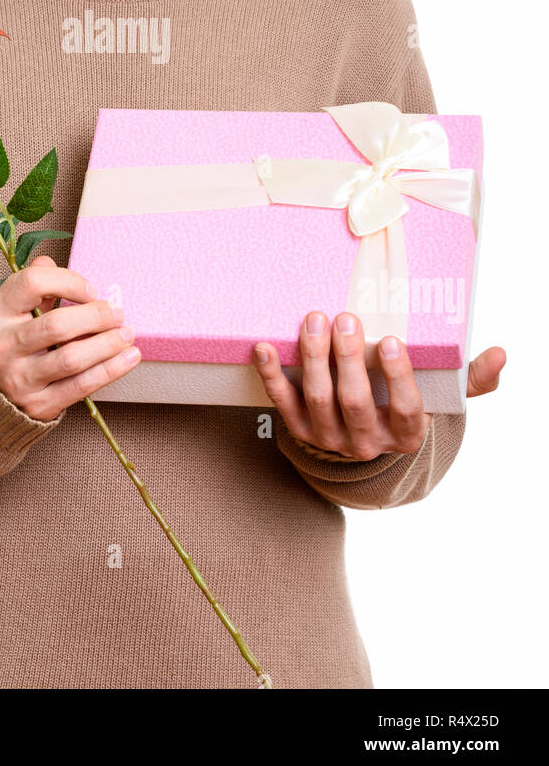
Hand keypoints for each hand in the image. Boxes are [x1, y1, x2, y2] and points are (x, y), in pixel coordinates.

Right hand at [0, 254, 141, 420]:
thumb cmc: (7, 341)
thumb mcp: (8, 309)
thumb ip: (31, 284)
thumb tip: (51, 262)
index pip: (33, 283)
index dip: (69, 281)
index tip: (90, 291)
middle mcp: (1, 346)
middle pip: (57, 325)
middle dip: (96, 316)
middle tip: (117, 313)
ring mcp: (18, 378)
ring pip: (72, 358)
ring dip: (108, 344)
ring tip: (127, 334)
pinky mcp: (37, 404)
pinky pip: (80, 386)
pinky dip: (110, 370)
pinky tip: (129, 357)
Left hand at [253, 311, 506, 460]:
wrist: (365, 448)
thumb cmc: (405, 408)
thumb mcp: (442, 399)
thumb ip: (470, 379)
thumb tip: (500, 354)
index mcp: (406, 433)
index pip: (406, 409)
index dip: (398, 377)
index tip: (390, 341)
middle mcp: (367, 442)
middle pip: (355, 401)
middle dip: (348, 358)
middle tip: (345, 317)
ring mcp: (330, 439)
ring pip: (319, 400)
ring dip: (313, 359)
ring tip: (314, 319)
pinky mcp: (300, 430)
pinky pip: (283, 403)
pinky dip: (272, 375)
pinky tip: (264, 347)